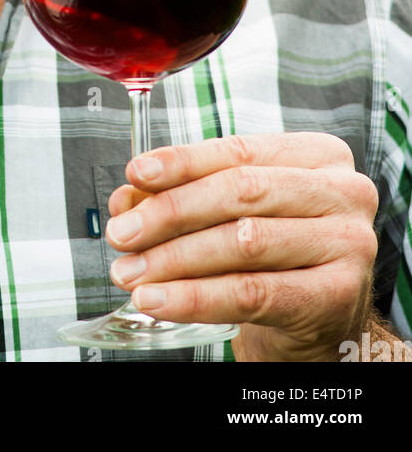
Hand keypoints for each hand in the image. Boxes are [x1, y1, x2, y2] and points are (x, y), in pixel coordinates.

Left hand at [105, 132, 379, 361]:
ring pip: (243, 243)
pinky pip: (252, 293)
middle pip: (240, 192)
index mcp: (319, 155)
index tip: (135, 174)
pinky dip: (195, 298)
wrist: (324, 321)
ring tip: (131, 273)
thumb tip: (128, 197)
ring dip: (174, 260)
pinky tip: (159, 300)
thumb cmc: (280, 255)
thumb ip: (187, 195)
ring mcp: (348, 243)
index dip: (181, 162)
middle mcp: (343, 191)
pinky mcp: (338, 295)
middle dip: (171, 212)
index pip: (238, 150)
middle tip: (123, 233)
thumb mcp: (239, 213)